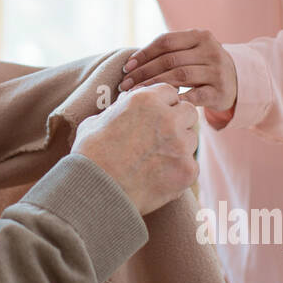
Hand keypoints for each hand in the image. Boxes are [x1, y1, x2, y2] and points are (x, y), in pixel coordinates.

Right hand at [72, 83, 198, 215]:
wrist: (96, 190)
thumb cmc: (90, 155)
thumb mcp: (96, 121)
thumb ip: (118, 111)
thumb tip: (121, 109)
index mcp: (145, 100)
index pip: (170, 92)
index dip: (163, 104)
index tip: (156, 116)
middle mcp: (168, 118)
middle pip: (188, 112)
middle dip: (178, 121)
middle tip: (161, 136)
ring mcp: (180, 144)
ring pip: (192, 139)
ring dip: (179, 146)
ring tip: (156, 160)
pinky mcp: (187, 170)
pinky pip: (191, 165)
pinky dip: (178, 171)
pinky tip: (159, 178)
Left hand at [118, 29, 237, 113]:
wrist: (238, 81)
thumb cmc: (203, 65)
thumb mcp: (192, 51)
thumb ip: (168, 52)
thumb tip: (130, 64)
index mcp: (200, 36)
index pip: (165, 41)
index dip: (143, 54)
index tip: (126, 67)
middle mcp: (211, 51)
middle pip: (170, 60)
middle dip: (143, 72)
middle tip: (125, 84)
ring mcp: (217, 71)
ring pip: (179, 76)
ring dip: (154, 85)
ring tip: (136, 94)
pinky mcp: (220, 92)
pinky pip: (194, 96)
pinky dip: (176, 99)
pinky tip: (160, 103)